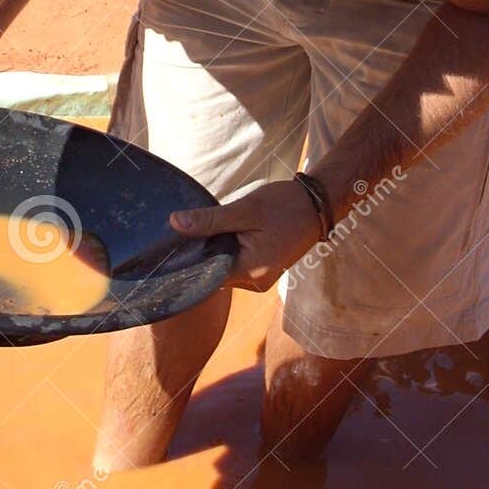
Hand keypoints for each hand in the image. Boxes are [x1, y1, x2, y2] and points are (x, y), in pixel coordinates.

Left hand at [170, 179, 321, 293]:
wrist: (319, 204)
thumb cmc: (285, 205)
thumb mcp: (245, 210)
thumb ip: (210, 220)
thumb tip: (175, 222)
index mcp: (251, 272)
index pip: (207, 276)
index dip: (187, 261)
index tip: (169, 246)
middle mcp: (255, 283)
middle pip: (214, 274)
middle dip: (200, 255)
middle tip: (183, 232)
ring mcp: (261, 279)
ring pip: (225, 269)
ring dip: (214, 252)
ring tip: (203, 230)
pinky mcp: (264, 270)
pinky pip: (236, 265)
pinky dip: (227, 252)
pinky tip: (221, 235)